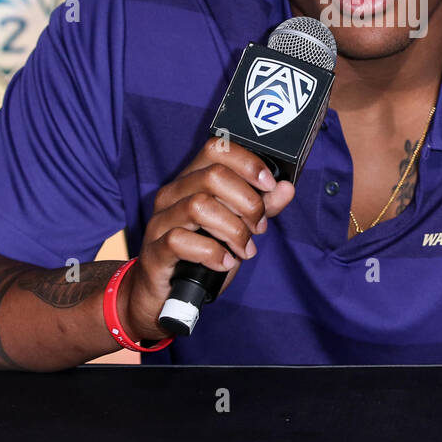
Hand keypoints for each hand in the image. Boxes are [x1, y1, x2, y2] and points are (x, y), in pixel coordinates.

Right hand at [118, 136, 293, 341]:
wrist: (166, 293)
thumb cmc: (203, 253)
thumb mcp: (238, 227)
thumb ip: (262, 206)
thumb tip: (286, 187)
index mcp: (192, 180)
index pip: (217, 148)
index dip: (248, 163)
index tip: (269, 185)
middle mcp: (173, 193)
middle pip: (213, 176)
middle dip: (247, 203)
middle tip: (258, 227)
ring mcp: (161, 220)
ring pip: (199, 206)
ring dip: (233, 230)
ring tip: (245, 249)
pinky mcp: (154, 250)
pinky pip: (181, 241)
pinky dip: (212, 253)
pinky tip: (225, 263)